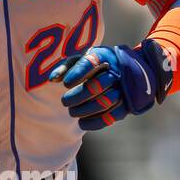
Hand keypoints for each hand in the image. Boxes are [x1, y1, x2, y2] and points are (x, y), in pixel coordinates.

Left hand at [49, 42, 171, 131]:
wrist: (125, 71)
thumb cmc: (94, 66)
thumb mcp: (80, 61)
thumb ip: (65, 68)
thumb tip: (52, 79)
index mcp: (103, 56)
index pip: (90, 63)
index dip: (78, 73)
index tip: (65, 84)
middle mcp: (116, 71)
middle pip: (98, 85)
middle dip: (78, 96)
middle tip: (64, 101)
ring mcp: (124, 88)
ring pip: (106, 102)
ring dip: (85, 110)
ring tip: (72, 112)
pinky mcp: (127, 104)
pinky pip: (113, 116)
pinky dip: (96, 122)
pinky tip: (82, 123)